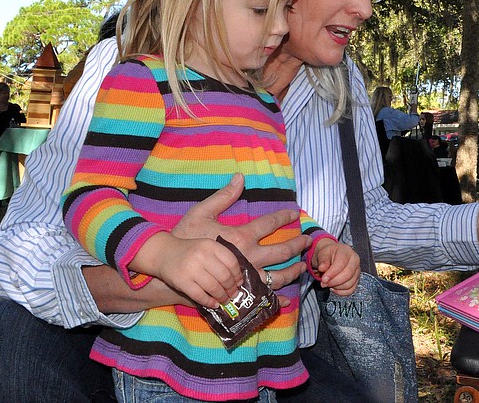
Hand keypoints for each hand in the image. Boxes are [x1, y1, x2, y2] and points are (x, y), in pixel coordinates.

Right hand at [132, 232, 243, 308]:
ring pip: (214, 287)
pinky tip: (214, 304)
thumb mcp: (207, 247)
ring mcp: (191, 269)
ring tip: (225, 300)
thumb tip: (238, 279)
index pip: (232, 262)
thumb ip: (221, 258)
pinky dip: (209, 302)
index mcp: (211, 245)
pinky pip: (200, 296)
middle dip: (231, 288)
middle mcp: (202, 256)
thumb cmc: (191, 252)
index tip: (239, 283)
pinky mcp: (182, 282)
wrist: (164, 253)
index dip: (238, 275)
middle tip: (233, 294)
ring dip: (222, 297)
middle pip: (224, 276)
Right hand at [171, 173, 309, 303]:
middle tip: (307, 241)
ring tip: (301, 267)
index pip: (270, 224)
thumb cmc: (185, 238)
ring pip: (278, 277)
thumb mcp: (202, 213)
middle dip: (298, 245)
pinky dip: (278, 299)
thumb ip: (224, 196)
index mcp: (240, 237)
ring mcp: (245, 277)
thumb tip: (240, 178)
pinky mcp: (239, 293)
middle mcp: (248, 258)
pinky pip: (263, 297)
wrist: (171, 267)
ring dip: (293, 271)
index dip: (284, 217)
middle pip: (281, 252)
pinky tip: (288, 299)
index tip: (295, 214)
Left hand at [312, 238, 359, 295]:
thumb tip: (322, 268)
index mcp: (346, 252)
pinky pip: (350, 290)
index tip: (323, 279)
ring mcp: (357, 271)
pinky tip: (333, 287)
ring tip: (328, 283)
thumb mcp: (323, 253)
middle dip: (334, 282)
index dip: (332, 273)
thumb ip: (323, 261)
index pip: (341, 264)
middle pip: (348, 275)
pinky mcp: (356, 280)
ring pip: (349, 284)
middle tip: (323, 283)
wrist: (332, 256)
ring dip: (336, 287)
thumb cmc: (328, 254)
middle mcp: (355, 261)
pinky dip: (340, 291)